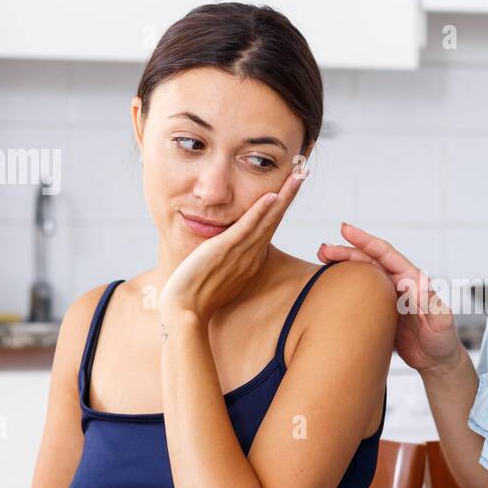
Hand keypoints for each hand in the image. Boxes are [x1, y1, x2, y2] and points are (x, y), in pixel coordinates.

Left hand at [158, 168, 307, 322]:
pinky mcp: (225, 250)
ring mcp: (240, 253)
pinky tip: (271, 196)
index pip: (268, 228)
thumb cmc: (196, 297)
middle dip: (289, 196)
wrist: (186, 312)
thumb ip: (225, 260)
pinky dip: (260, 211)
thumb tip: (224, 251)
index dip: (280, 208)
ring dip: (283, 197)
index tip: (288, 190)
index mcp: (251, 261)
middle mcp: (251, 256)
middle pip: (275, 220)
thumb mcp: (217, 275)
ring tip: (296, 178)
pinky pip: (247, 227)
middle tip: (302, 175)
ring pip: (268, 220)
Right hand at [317, 223, 462, 373]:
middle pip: (369, 260)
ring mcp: (387, 295)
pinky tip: (329, 283)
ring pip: (361, 274)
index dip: (366, 241)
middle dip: (346, 251)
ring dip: (342, 264)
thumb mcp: (442, 322)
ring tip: (320, 257)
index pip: (386, 254)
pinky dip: (344, 285)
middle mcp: (398, 283)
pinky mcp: (379, 310)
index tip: (345, 230)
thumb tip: (422, 284)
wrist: (436, 360)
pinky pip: (359, 292)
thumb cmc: (443, 340)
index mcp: (412, 280)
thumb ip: (432, 304)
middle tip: (323, 248)